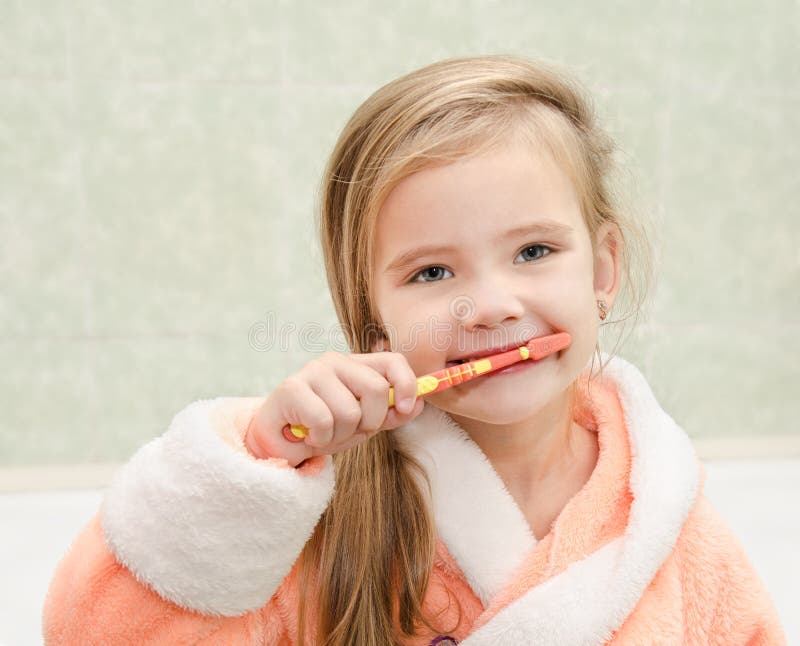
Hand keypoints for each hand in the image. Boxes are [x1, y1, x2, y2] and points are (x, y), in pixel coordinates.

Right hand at [244, 351, 424, 466]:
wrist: (279, 444)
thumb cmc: (323, 430)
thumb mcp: (364, 424)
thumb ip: (391, 413)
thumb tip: (419, 402)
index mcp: (356, 365)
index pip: (393, 361)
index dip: (407, 385)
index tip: (406, 409)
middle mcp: (335, 361)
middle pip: (377, 389)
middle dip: (370, 422)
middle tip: (350, 429)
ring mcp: (312, 371)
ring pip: (350, 412)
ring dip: (340, 435)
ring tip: (323, 433)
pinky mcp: (291, 388)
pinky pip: (325, 421)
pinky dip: (321, 438)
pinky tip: (308, 434)